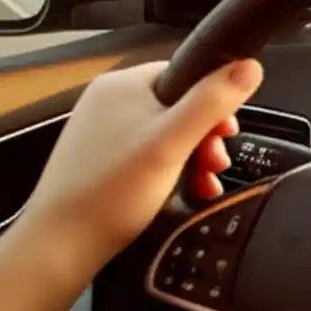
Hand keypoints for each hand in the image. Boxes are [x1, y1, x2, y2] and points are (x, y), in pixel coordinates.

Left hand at [21, 59, 262, 262]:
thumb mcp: (173, 142)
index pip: (186, 74)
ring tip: (205, 182)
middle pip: (178, 106)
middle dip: (206, 136)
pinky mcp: (99, 158)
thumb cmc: (115, 190)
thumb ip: (212, 102)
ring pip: (166, 133)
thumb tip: (250, 65)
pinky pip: (147, 153)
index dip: (214, 101)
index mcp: (124, 84)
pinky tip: (185, 191)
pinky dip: (171, 169)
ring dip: (194, 156)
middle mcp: (109, 100)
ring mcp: (102, 130)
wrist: (60, 245)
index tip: (228, 132)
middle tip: (217, 163)